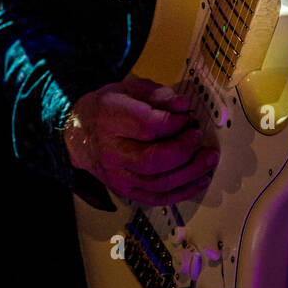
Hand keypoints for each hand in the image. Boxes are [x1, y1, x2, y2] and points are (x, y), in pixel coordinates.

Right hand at [62, 73, 218, 204]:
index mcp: (111, 119)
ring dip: (190, 173)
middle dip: (185, 150)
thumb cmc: (107, 108)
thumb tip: (185, 105)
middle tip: (199, 137)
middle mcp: (112, 151)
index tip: (189, 117)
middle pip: (154, 159)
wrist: (78, 135)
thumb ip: (158, 95)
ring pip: (158, 183)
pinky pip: (157, 198)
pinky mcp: (126, 191)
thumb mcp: (129, 89)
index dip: (176, 123)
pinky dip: (182, 192)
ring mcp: (118, 175)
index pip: (148, 127)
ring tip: (209, 160)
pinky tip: (200, 181)